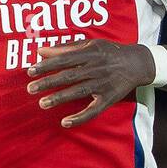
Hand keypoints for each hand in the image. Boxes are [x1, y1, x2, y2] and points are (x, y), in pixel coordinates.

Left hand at [26, 40, 155, 126]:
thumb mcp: (90, 45)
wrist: (137, 63)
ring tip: (42, 103)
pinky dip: (80, 117)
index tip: (30, 71)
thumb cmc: (109, 52)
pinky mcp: (108, 99)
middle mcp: (95, 69)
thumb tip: (40, 51)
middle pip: (69, 76)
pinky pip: (93, 110)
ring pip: (78, 92)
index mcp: (89, 54)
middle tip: (30, 88)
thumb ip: (65, 48)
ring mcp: (102, 85)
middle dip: (49, 82)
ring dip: (60, 98)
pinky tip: (65, 122)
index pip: (64, 60)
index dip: (47, 65)